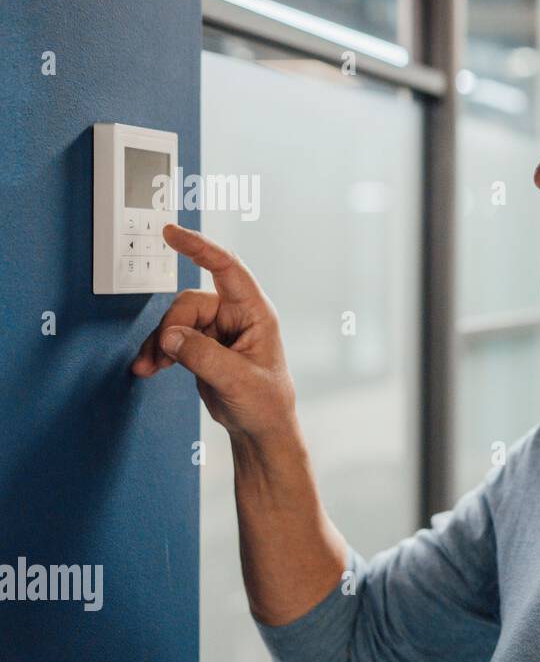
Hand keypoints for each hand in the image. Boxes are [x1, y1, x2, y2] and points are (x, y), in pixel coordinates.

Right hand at [132, 224, 295, 439]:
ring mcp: (218, 329)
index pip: (228, 268)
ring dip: (159, 343)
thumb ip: (203, 355)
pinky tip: (150, 367)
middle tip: (167, 356)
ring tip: (152, 366)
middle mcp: (237, 315)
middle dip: (172, 328)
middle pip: (189, 302)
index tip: (173, 233)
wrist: (260, 428)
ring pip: (175, 320)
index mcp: (256, 313)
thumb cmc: (265, 403)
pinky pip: (171, 337)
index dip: (200, 248)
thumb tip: (170, 335)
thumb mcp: (237, 379)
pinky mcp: (202, 345)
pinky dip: (158, 351)